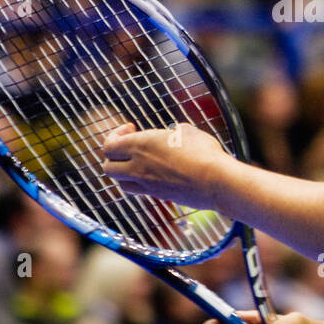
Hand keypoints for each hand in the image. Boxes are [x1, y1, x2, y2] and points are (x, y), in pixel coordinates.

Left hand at [101, 122, 230, 208]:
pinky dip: (139, 183)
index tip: (130, 128)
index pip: (108, 145)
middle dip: (114, 156)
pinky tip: (154, 174)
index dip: (115, 135)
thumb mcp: (188, 131)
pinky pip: (138, 191)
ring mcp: (147, 184)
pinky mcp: (158, 196)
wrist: (215, 181)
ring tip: (139, 162)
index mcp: (140, 145)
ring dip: (124, 172)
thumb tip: (175, 132)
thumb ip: (174, 131)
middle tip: (129, 147)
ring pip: (120, 183)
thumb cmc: (203, 153)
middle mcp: (138, 166)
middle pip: (108, 167)